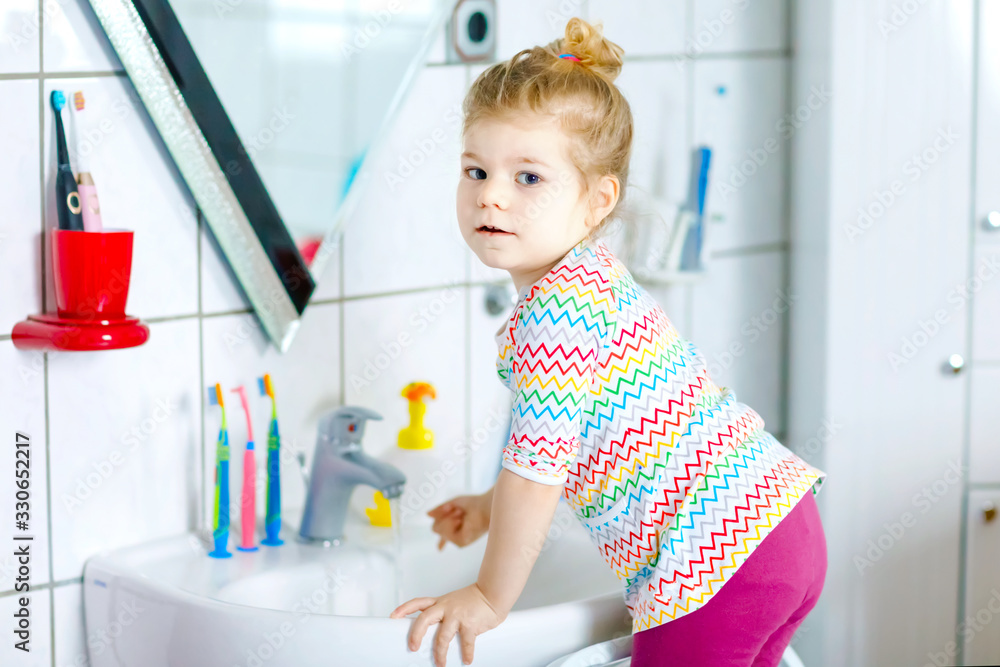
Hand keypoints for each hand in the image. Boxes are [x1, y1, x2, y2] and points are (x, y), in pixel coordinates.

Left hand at [389, 583, 504, 666]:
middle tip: (413, 647)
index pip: (418, 603)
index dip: (404, 609)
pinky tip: (466, 659)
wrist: (492, 593)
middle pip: (425, 619)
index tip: (393, 616)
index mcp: (440, 602)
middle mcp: (447, 608)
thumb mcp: (452, 601)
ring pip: (443, 636)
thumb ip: (441, 613)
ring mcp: (458, 615)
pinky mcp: (471, 624)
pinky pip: (466, 642)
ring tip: (440, 663)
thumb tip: (430, 632)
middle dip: (416, 634)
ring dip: (440, 653)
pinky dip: (466, 654)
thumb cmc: (473, 600)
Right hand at [426, 492, 490, 549]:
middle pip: (435, 528)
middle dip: (441, 515)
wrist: (486, 506)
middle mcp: (457, 534)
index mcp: (457, 525)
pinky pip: (445, 533)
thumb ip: (440, 509)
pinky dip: (450, 523)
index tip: (440, 549)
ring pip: (436, 529)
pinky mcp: (461, 543)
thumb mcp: (453, 503)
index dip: (441, 542)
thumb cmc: (474, 504)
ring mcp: (458, 540)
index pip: (446, 536)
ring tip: (461, 514)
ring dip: (447, 518)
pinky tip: (461, 521)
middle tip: (457, 510)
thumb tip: (427, 514)